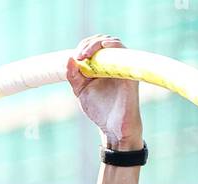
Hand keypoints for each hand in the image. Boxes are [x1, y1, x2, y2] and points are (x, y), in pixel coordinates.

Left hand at [66, 35, 141, 149]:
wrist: (113, 128)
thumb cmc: (99, 111)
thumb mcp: (81, 91)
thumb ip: (74, 76)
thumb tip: (68, 59)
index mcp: (102, 67)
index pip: (93, 47)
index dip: (83, 46)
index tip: (75, 57)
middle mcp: (113, 64)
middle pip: (102, 41)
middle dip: (88, 44)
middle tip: (79, 55)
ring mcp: (122, 66)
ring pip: (112, 43)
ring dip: (97, 44)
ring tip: (85, 53)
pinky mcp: (129, 71)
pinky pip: (123, 51)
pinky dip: (113, 45)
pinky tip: (103, 46)